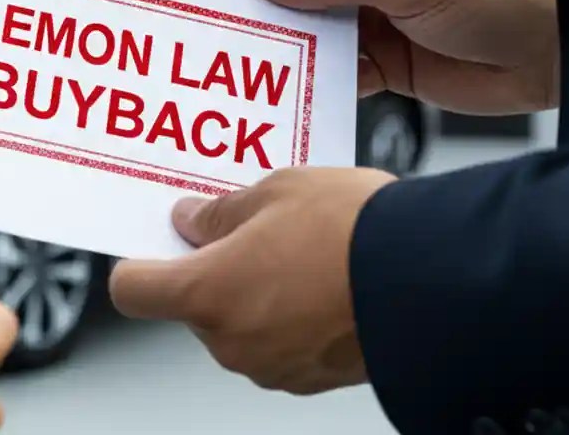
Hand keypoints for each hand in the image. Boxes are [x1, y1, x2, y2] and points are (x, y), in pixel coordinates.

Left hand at [110, 168, 395, 394]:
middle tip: (248, 231)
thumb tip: (193, 220)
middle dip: (211, 271)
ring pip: (237, 325)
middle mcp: (230, 340)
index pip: (133, 290)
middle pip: (190, 307)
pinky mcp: (311, 379)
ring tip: (297, 251)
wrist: (436, 276)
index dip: (140, 264)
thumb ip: (220, 210)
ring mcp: (271, 365)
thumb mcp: (275, 190)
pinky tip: (322, 280)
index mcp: (206, 292)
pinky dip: (287, 317)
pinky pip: (278, 343)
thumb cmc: (353, 229)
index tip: (156, 243)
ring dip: (253, 294)